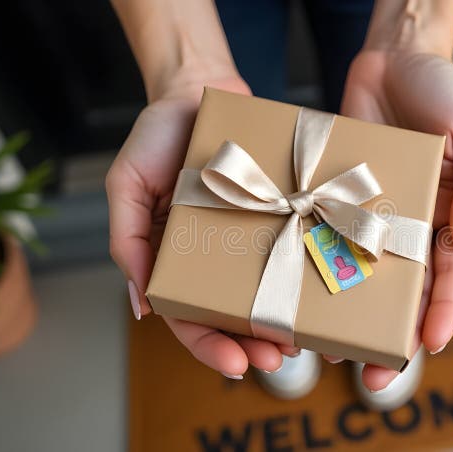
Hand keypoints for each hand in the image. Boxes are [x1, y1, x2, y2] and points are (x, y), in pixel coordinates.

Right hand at [106, 73, 299, 378]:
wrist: (202, 87)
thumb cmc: (158, 136)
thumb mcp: (127, 183)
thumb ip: (126, 241)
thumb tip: (142, 306)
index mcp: (175, 260)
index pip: (187, 317)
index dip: (209, 345)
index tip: (237, 364)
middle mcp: (215, 257)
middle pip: (234, 317)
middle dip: (256, 344)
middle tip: (280, 358)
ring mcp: (252, 238)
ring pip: (270, 291)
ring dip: (288, 320)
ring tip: (308, 340)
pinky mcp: (285, 213)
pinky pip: (297, 248)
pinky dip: (309, 273)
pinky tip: (326, 292)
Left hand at [340, 50, 452, 389]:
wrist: (392, 54)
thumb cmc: (443, 87)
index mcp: (447, 214)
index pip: (449, 273)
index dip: (442, 310)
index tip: (426, 344)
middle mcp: (406, 222)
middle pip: (400, 288)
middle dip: (389, 333)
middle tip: (369, 374)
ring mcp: (365, 211)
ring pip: (356, 271)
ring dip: (344, 311)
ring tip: (324, 348)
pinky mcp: (329, 193)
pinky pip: (321, 232)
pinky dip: (312, 261)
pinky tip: (295, 288)